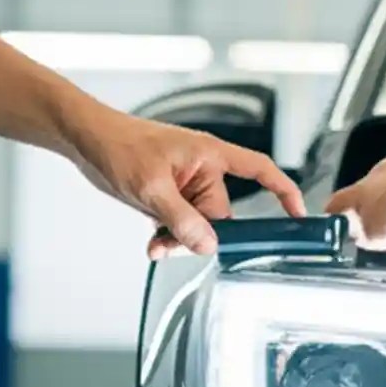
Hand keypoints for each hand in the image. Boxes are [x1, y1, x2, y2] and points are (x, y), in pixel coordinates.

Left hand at [68, 109, 304, 257]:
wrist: (87, 140)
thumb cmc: (119, 145)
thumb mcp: (151, 188)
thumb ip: (182, 219)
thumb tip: (209, 245)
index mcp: (211, 156)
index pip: (260, 171)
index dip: (283, 191)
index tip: (298, 214)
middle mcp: (204, 171)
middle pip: (221, 216)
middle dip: (200, 235)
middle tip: (173, 242)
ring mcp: (187, 185)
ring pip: (199, 226)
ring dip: (180, 239)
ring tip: (156, 242)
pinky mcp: (171, 197)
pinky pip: (182, 226)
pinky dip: (169, 237)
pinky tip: (154, 242)